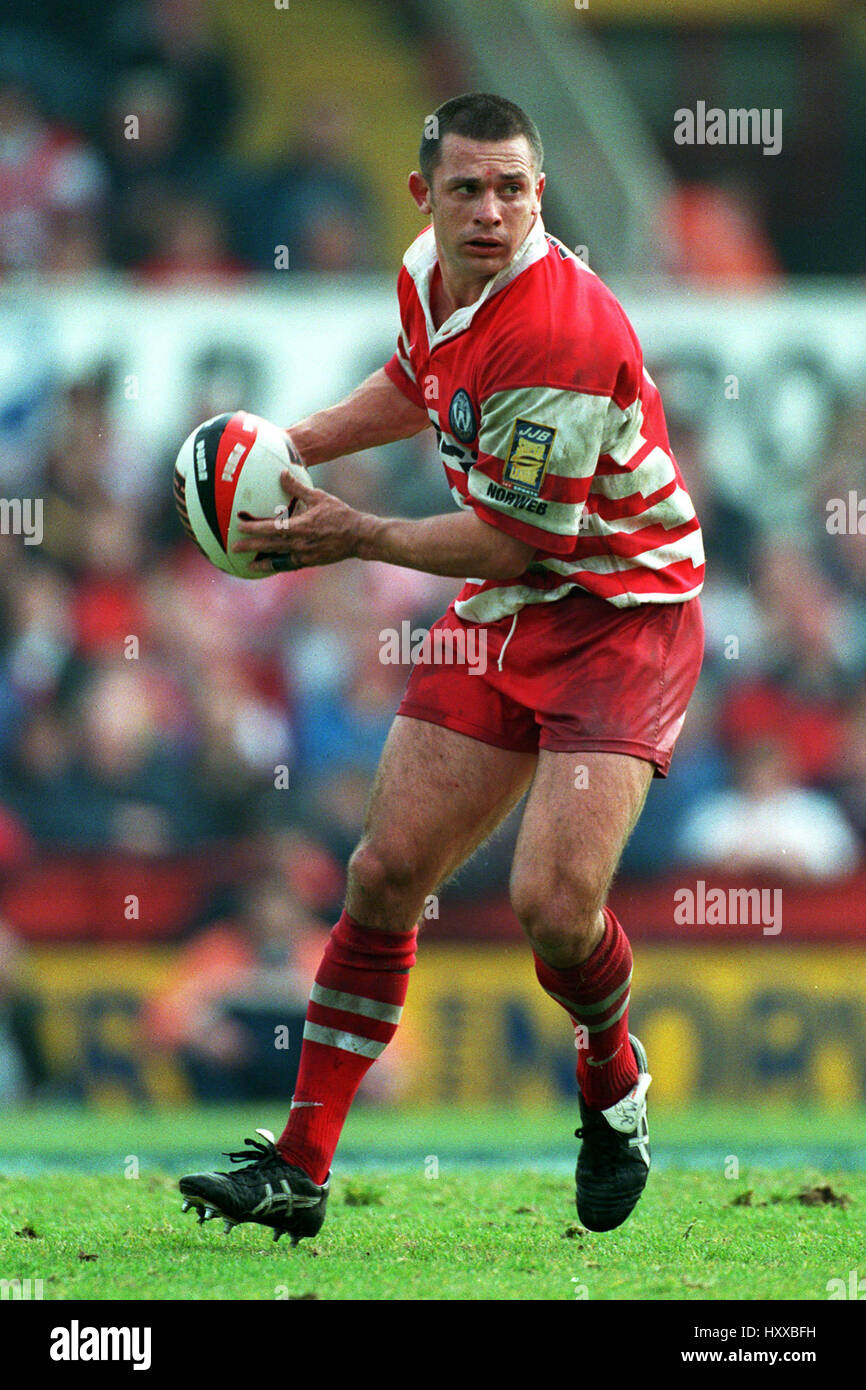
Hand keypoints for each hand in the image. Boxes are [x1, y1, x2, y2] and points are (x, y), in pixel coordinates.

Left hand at [232, 470, 364, 572]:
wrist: (359, 537)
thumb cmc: (340, 515)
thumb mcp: (319, 497)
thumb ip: (298, 488)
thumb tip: (282, 473)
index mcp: (301, 527)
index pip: (272, 528)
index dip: (254, 527)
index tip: (239, 525)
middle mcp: (300, 543)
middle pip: (269, 546)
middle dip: (250, 547)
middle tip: (233, 547)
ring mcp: (304, 555)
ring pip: (278, 559)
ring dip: (261, 561)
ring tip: (247, 563)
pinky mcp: (310, 562)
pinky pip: (289, 565)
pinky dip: (277, 566)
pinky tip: (268, 567)